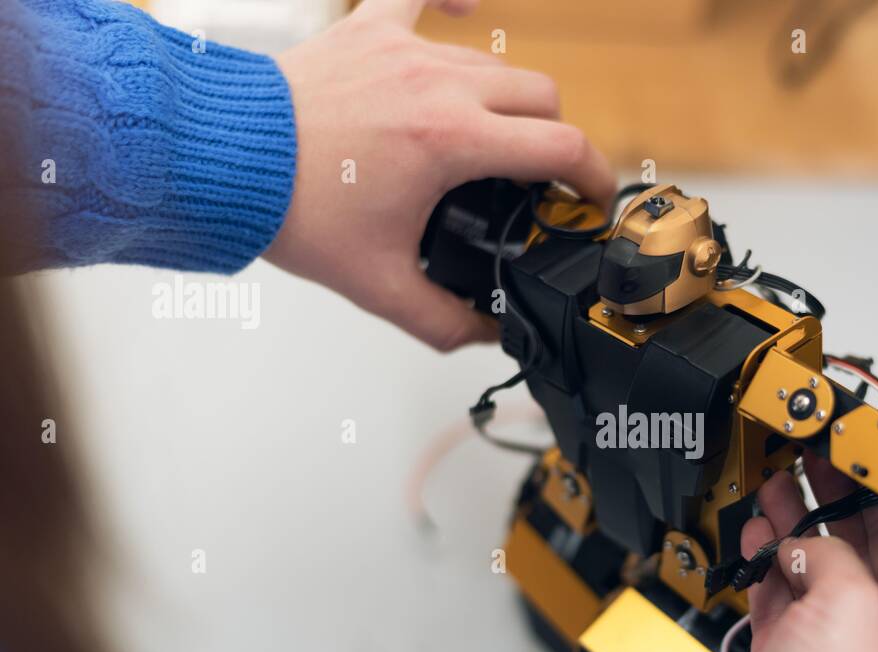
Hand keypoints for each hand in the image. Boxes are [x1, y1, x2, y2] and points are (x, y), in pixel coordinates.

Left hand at [266, 0, 615, 350]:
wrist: (222, 158)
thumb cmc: (291, 208)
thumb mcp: (379, 284)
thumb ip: (445, 320)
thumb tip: (486, 332)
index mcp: (452, 142)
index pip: (563, 149)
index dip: (594, 179)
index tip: (591, 200)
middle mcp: (440, 84)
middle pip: (543, 99)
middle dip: (554, 141)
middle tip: (538, 181)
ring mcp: (407, 48)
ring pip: (497, 62)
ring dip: (510, 101)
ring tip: (493, 137)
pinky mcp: (372, 27)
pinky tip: (468, 8)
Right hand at [739, 454, 877, 651]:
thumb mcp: (853, 599)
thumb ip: (832, 555)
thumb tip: (803, 542)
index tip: (859, 462)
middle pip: (858, 548)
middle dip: (831, 502)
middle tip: (812, 461)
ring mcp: (830, 642)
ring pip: (811, 566)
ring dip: (792, 524)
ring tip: (774, 487)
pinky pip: (778, 592)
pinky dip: (765, 561)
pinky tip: (758, 535)